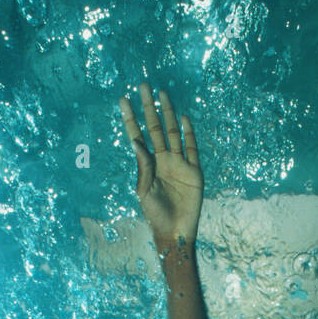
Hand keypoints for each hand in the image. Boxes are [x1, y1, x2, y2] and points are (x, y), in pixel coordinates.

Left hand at [119, 82, 202, 245]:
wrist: (175, 232)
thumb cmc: (156, 215)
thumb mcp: (144, 191)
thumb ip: (143, 166)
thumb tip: (136, 141)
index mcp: (148, 165)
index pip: (137, 135)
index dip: (130, 118)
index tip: (123, 100)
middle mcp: (163, 160)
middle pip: (154, 127)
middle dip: (149, 107)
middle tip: (142, 86)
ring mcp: (179, 164)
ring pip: (172, 132)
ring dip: (167, 113)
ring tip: (162, 94)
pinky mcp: (194, 171)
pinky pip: (191, 148)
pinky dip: (188, 133)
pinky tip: (183, 118)